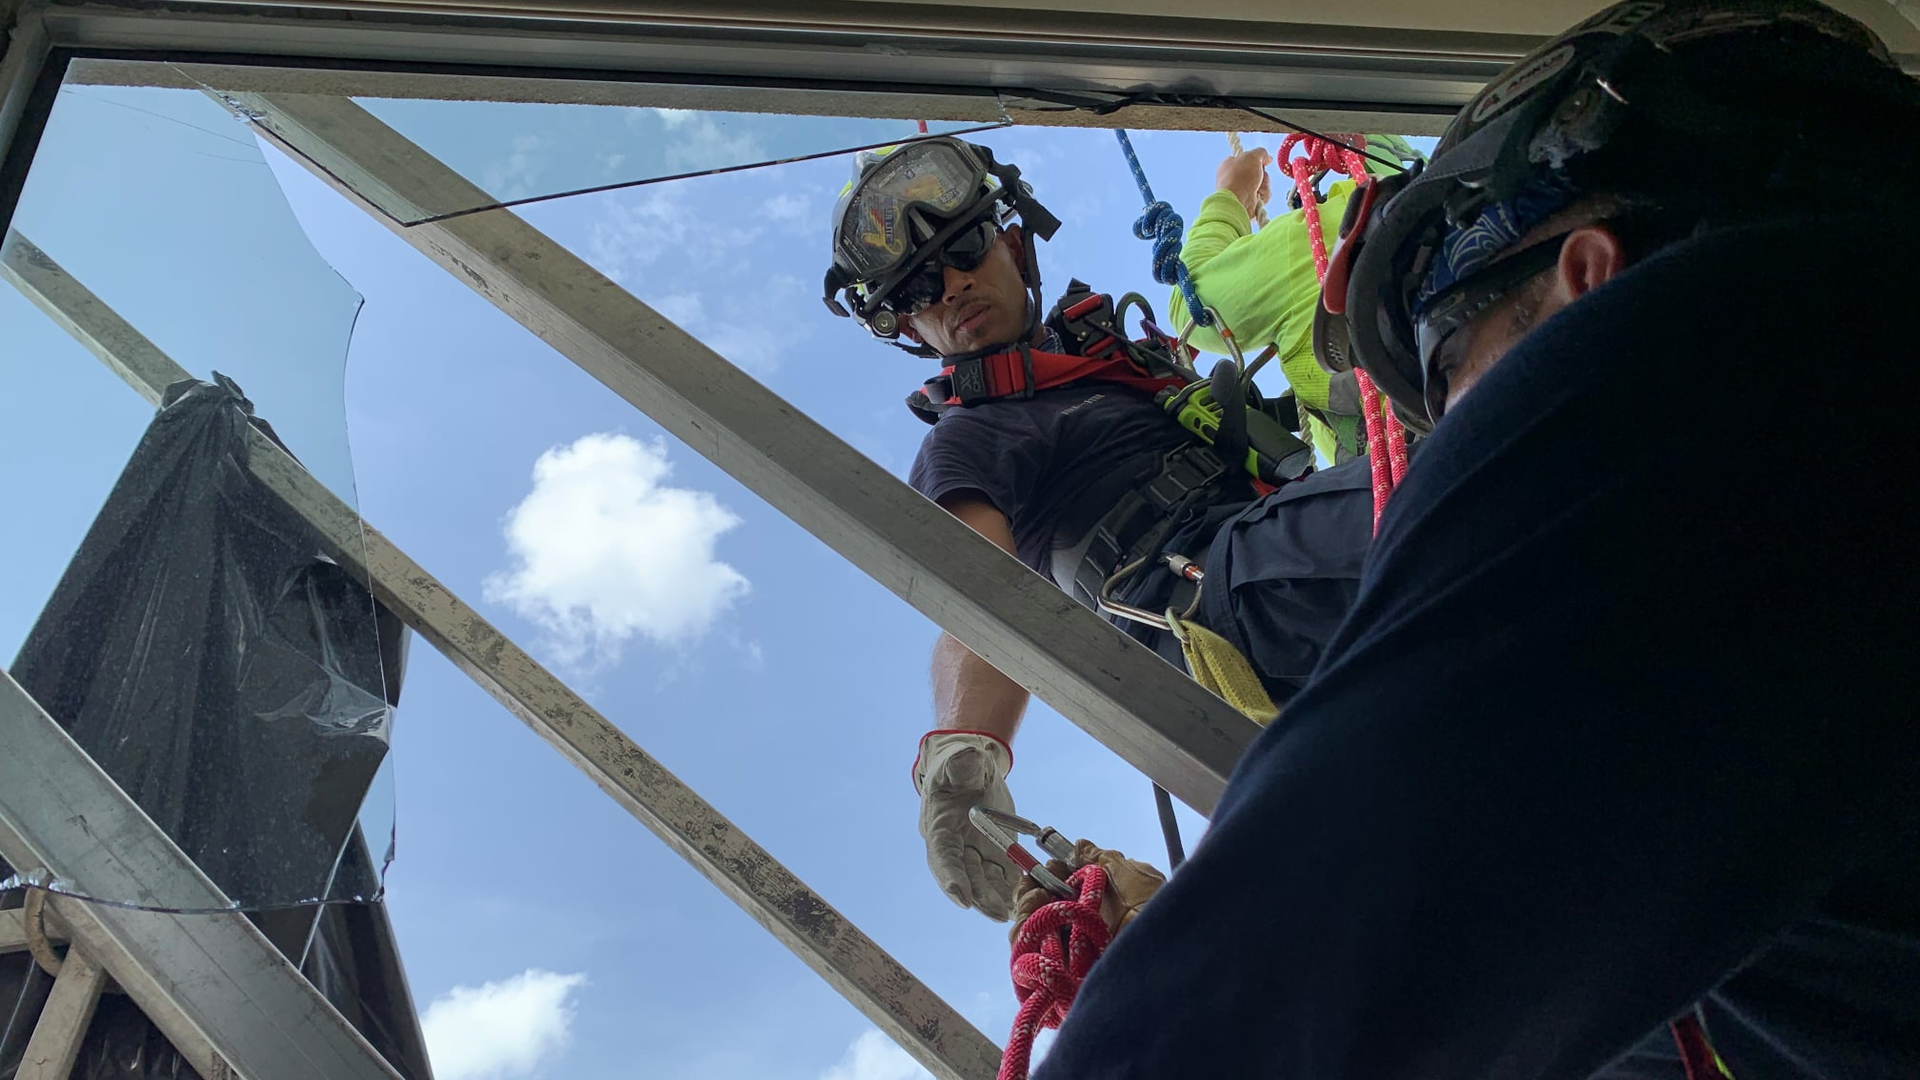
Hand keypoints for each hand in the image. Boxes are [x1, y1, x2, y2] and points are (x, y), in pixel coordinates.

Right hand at [913, 731, 1020, 920]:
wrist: (971, 768)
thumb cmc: (959, 764)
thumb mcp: (959, 761)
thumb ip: (962, 764)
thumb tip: (968, 759)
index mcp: (940, 827)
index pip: (943, 858)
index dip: (951, 879)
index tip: (962, 899)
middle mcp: (956, 846)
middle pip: (966, 877)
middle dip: (981, 897)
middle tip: (998, 914)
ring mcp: (975, 851)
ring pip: (986, 881)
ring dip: (998, 899)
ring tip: (1016, 915)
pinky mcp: (995, 851)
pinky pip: (1004, 874)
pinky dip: (1014, 887)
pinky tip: (1029, 899)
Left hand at [1215, 148, 1271, 218]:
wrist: (1237, 201)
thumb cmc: (1240, 176)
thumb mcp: (1252, 156)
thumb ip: (1261, 153)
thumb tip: (1268, 158)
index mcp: (1229, 165)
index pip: (1245, 159)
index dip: (1255, 160)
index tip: (1262, 161)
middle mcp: (1234, 178)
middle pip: (1257, 172)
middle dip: (1263, 174)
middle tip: (1258, 176)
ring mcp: (1241, 191)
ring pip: (1262, 184)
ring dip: (1264, 185)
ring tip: (1257, 188)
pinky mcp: (1248, 202)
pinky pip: (1262, 196)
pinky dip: (1263, 196)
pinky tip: (1258, 197)